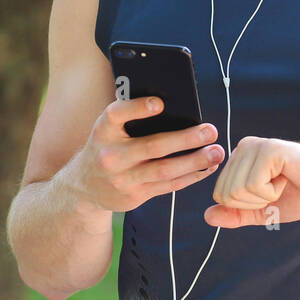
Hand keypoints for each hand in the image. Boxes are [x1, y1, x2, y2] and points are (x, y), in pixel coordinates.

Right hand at [69, 97, 226, 212]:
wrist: (83, 187)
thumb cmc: (106, 147)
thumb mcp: (108, 130)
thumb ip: (131, 119)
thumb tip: (174, 105)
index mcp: (103, 131)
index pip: (116, 115)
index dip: (137, 108)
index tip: (159, 103)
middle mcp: (110, 155)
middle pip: (152, 146)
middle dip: (185, 138)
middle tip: (210, 130)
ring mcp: (122, 179)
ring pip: (164, 170)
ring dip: (194, 161)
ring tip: (216, 152)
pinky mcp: (134, 196)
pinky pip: (167, 186)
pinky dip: (190, 177)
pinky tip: (207, 167)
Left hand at [203, 136, 299, 228]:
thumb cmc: (299, 195)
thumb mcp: (262, 211)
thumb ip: (235, 214)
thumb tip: (207, 217)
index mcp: (239, 159)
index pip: (219, 195)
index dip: (246, 206)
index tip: (269, 193)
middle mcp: (243, 147)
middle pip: (225, 194)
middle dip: (253, 203)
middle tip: (276, 189)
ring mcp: (255, 146)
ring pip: (237, 190)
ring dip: (264, 197)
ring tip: (282, 182)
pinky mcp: (269, 149)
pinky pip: (253, 185)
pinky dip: (272, 192)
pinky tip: (286, 178)